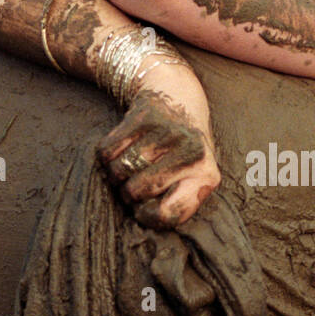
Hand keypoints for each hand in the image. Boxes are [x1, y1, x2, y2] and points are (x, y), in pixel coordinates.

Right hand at [97, 87, 221, 227]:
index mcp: (207, 176)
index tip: (146, 206)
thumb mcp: (193, 177)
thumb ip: (177, 202)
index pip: (167, 215)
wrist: (178, 96)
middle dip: (128, 194)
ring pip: (119, 171)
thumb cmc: (183, 150)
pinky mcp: (144, 116)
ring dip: (116, 174)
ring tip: (130, 166)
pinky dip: (107, 155)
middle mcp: (192, 153)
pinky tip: (124, 148)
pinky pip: (107, 150)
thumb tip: (143, 218)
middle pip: (135, 192)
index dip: (147, 216)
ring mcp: (168, 132)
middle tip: (136, 181)